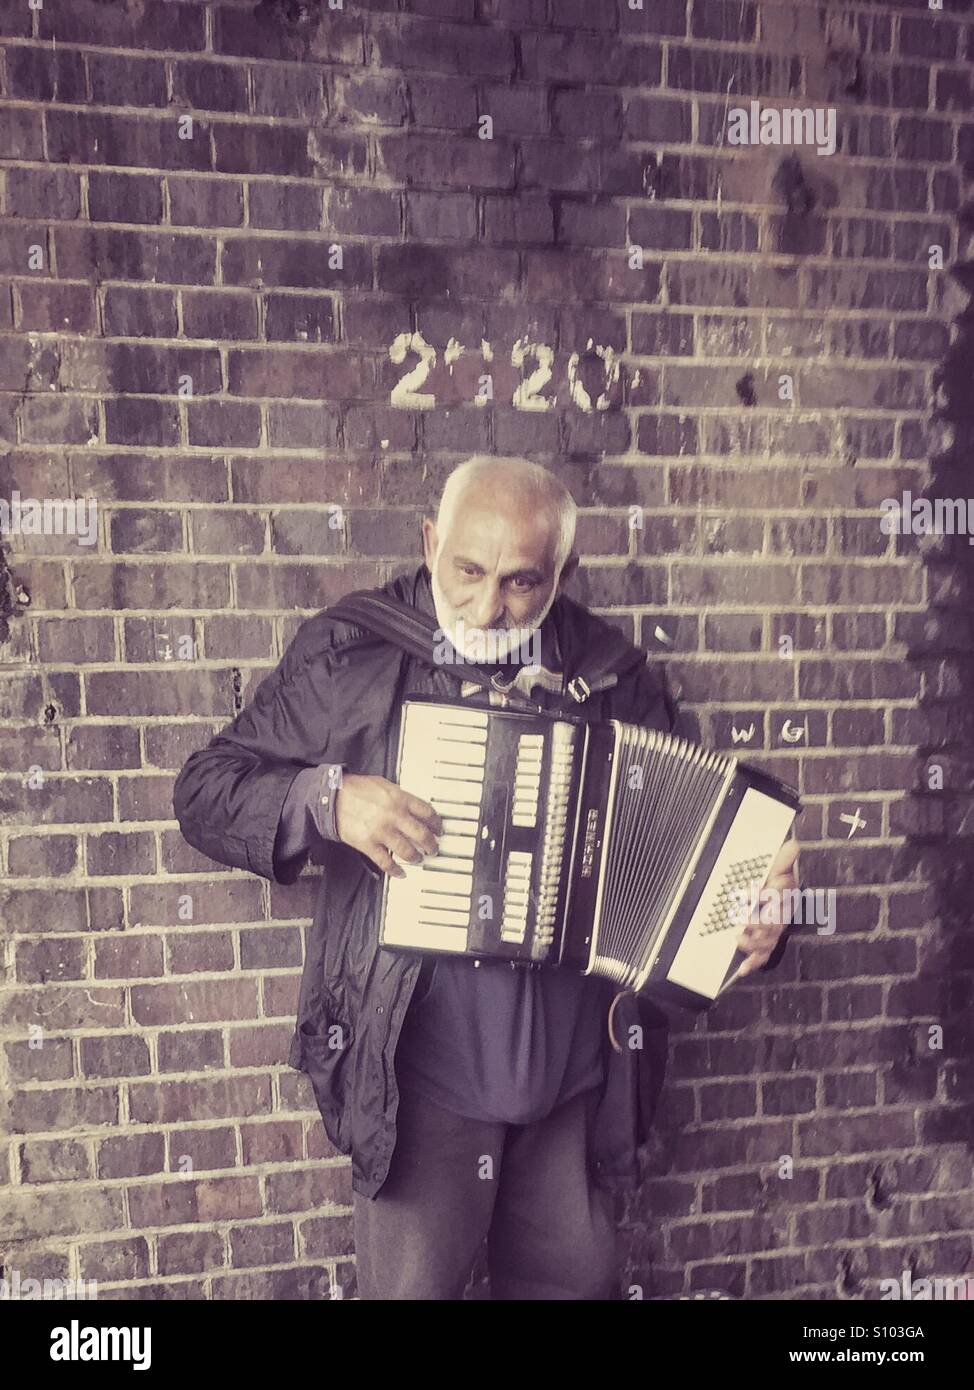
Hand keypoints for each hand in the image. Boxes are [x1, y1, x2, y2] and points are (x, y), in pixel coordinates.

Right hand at [334, 773, 441, 878]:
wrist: (333, 797)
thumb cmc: (356, 789)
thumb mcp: (384, 785)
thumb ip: (401, 797)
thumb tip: (414, 807)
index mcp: (399, 798)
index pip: (427, 812)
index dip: (436, 823)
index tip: (438, 829)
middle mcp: (393, 815)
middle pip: (421, 834)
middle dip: (431, 844)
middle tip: (433, 848)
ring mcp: (381, 831)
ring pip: (407, 851)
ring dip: (416, 857)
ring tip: (419, 858)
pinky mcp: (368, 844)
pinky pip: (386, 862)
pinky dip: (396, 870)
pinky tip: (401, 873)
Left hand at [735, 837, 799, 976]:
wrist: (775, 896)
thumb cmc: (774, 883)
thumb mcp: (776, 869)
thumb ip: (783, 859)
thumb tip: (795, 844)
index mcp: (784, 899)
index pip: (782, 898)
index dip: (771, 896)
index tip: (758, 891)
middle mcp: (780, 918)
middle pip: (773, 924)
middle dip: (759, 924)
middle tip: (744, 921)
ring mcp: (773, 933)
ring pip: (767, 942)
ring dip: (753, 943)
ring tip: (738, 938)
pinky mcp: (764, 944)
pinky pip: (761, 956)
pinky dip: (753, 964)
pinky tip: (742, 969)